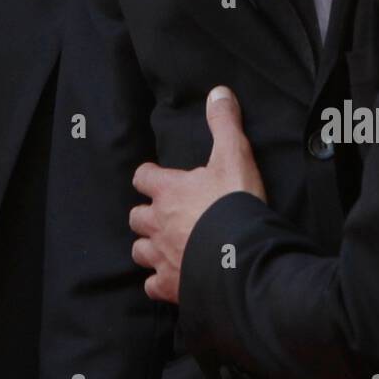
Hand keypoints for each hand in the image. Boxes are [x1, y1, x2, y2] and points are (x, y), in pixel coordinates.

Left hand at [129, 87, 265, 303]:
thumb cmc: (236, 204)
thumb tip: (219, 92)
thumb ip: (225, 123)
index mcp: (168, 191)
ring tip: (166, 244)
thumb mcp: (234, 156)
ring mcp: (161, 256)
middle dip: (147, 214)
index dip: (149, 176)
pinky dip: (159, 281)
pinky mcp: (171, 285)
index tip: (157, 177)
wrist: (242, 258)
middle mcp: (157, 223)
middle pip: (136, 216)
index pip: (142, 176)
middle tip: (166, 213)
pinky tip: (173, 277)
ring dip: (149, 246)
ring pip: (139, 250)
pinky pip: (152, 285)